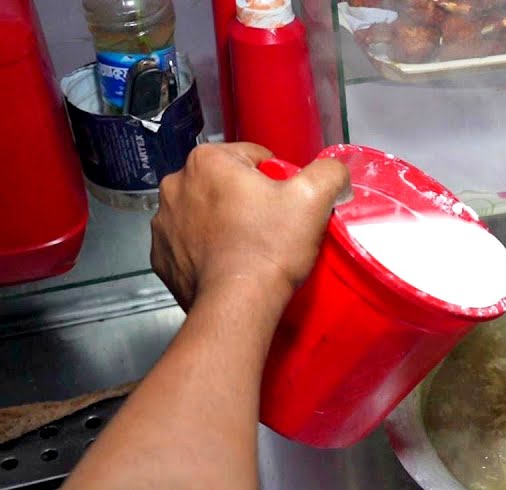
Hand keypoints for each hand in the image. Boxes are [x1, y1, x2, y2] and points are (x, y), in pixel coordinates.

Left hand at [150, 143, 350, 309]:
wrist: (238, 304)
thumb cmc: (269, 249)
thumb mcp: (313, 199)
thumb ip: (328, 171)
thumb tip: (331, 172)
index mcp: (208, 161)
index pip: (255, 157)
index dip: (278, 180)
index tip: (286, 206)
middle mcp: (176, 184)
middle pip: (227, 183)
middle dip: (247, 200)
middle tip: (271, 229)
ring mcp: (163, 222)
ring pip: (206, 212)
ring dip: (225, 223)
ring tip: (250, 248)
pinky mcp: (161, 255)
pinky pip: (189, 242)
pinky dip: (207, 249)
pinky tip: (228, 263)